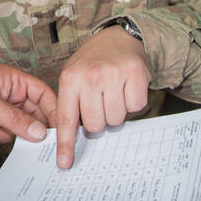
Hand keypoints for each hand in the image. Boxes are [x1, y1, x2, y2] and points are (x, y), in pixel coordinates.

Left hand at [0, 64, 57, 149]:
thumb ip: (14, 119)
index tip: (56, 132)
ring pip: (14, 134)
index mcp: (14, 82)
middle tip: (16, 138)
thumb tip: (39, 133)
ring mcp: (1, 114)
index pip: (44, 96)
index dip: (53, 113)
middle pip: (32, 119)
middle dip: (21, 131)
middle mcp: (11, 98)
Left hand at [54, 26, 150, 168]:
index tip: (64, 164)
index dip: (66, 144)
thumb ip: (70, 104)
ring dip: (116, 111)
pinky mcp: (136, 73)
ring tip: (113, 92)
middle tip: (100, 102)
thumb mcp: (72, 76)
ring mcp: (114, 74)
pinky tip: (127, 87)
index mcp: (70, 79)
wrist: (118, 37)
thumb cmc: (92, 62)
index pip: (67, 120)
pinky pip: (136, 107)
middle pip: (95, 125)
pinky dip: (133, 102)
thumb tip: (68, 140)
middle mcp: (90, 77)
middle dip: (99, 119)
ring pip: (116, 119)